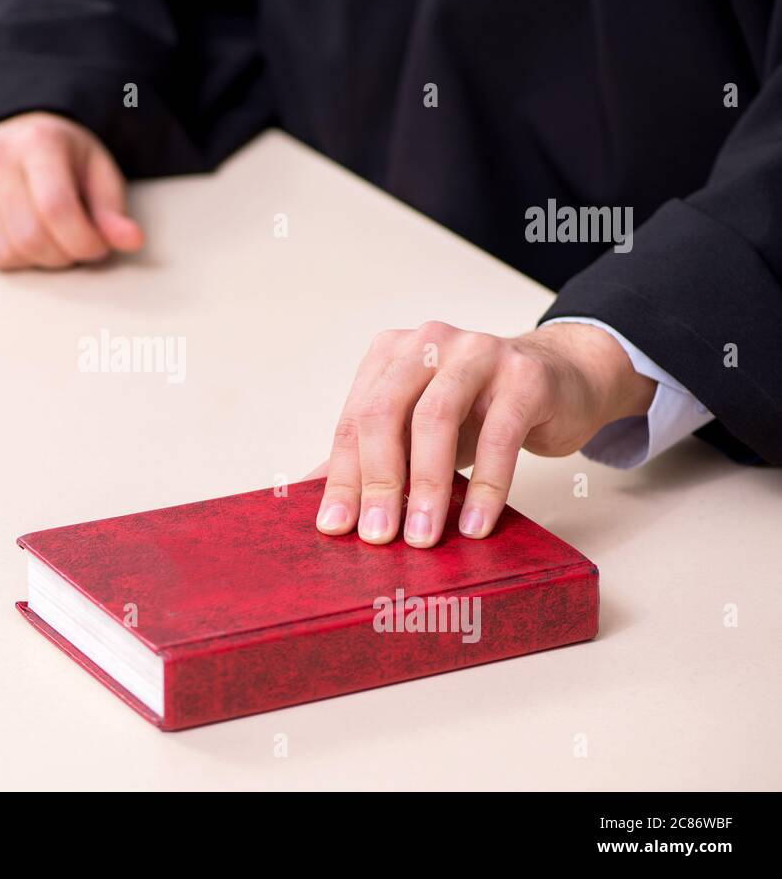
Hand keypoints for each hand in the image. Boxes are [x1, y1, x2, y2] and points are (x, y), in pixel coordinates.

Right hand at [0, 112, 143, 269]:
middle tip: (72, 244)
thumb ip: (112, 211)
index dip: (83, 242)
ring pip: (5, 254)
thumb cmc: (64, 159)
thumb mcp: (97, 175)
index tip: (96, 247)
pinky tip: (15, 233)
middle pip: (29, 238)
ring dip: (34, 260)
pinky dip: (6, 259)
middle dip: (61, 256)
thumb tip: (131, 241)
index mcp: (37, 142)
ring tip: (44, 235)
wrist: (15, 133)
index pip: (57, 209)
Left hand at [315, 321, 655, 546]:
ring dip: (426, 485)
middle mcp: (428, 342)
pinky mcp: (525, 377)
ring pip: (437, 419)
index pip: (354, 420)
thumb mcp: (417, 429)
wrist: (562, 381)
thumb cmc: (478, 409)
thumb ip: (370, 456)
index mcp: (390, 353)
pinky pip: (499, 435)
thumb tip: (315, 501)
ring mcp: (478, 353)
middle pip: (386, 414)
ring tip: (422, 536)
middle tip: (377, 537)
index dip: (342, 476)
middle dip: (377, 481)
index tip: (336, 527)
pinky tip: (475, 524)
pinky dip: (485, 485)